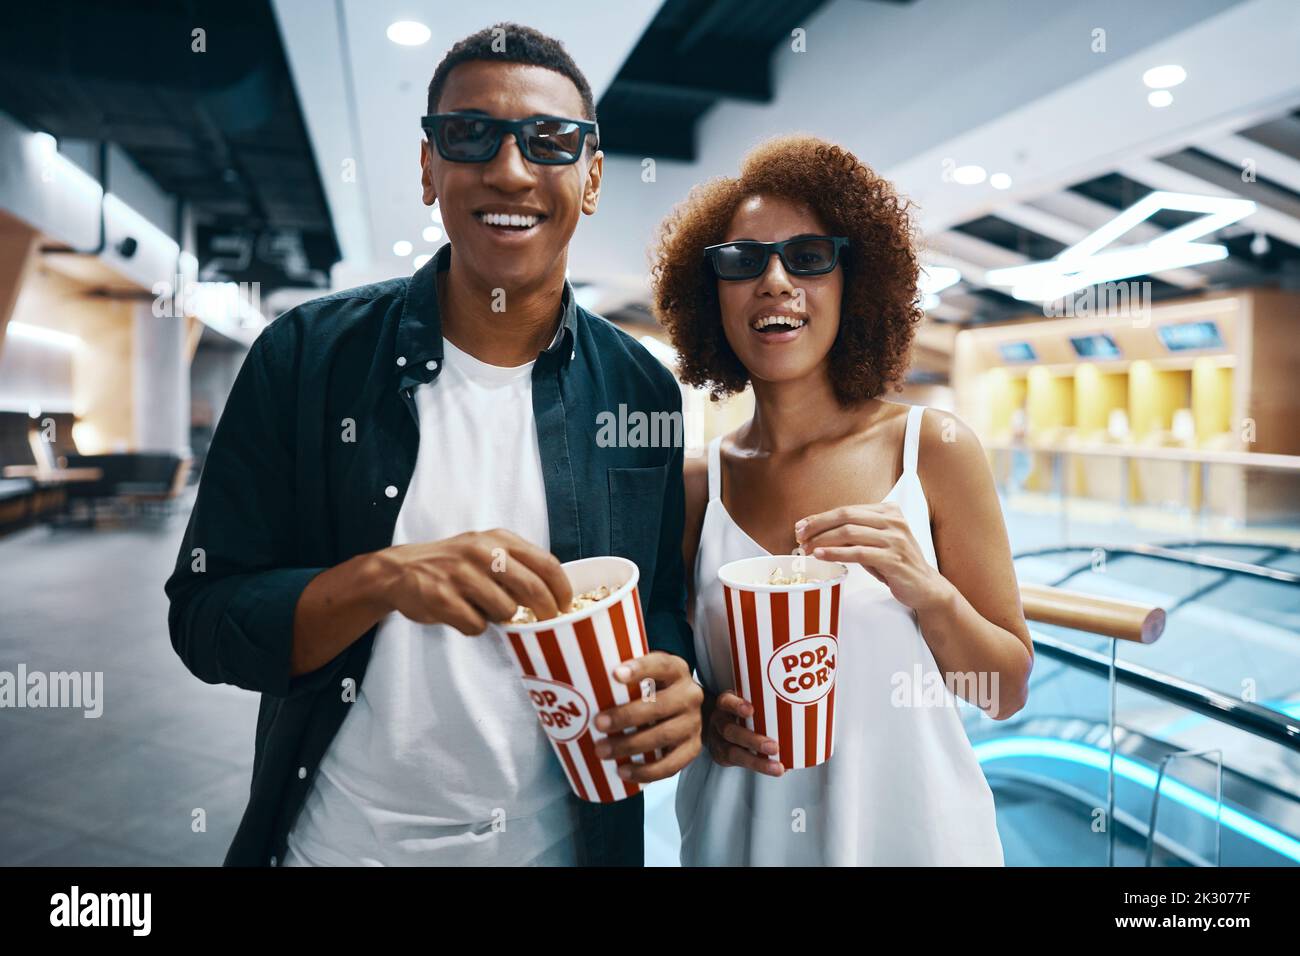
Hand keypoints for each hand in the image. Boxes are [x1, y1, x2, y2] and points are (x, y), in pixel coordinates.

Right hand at [375, 529, 571, 634]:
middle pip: (533, 589)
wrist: (400, 571)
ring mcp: (461, 574)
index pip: (546, 563)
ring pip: (505, 611)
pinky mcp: (442, 598)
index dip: (562, 589)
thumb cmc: (453, 565)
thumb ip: (517, 566)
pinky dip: (474, 626)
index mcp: (498, 538)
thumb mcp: (486, 550)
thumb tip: (552, 593)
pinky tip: (462, 614)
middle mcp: (482, 552)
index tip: (566, 605)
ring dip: (500, 618)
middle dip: (545, 611)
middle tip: (545, 621)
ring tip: (483, 608)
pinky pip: (477, 625)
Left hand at [591, 652, 702, 782]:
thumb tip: (574, 687)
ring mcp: (694, 723)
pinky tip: (623, 771)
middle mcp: (690, 695)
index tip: (615, 674)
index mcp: (676, 670)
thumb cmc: (654, 691)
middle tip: (598, 724)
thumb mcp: (647, 676)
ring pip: (664, 735)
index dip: (640, 669)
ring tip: (602, 751)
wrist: (686, 711)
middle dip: (626, 716)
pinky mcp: (693, 748)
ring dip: (630, 745)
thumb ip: (624, 679)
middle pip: (659, 705)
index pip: (660, 665)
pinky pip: (671, 764)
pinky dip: (646, 771)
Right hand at [704, 690, 782, 776]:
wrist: (720, 723)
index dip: (736, 706)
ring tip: (777, 768)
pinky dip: (759, 767)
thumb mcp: (747, 698)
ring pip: (733, 753)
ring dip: (757, 761)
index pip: (726, 702)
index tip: (751, 710)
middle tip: (774, 747)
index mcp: (725, 704)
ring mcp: (718, 741)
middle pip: (730, 731)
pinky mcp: (722, 757)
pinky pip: (738, 764)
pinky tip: (776, 769)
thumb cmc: (743, 709)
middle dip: (752, 740)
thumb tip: (803, 707)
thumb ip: (766, 700)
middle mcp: (719, 722)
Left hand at [795, 502, 952, 611]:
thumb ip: (854, 533)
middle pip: (846, 516)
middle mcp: (893, 521)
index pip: (847, 509)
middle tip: (799, 536)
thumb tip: (817, 533)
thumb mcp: (875, 542)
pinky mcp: (894, 559)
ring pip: (850, 533)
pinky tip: (822, 555)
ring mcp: (895, 539)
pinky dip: (836, 553)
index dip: (821, 517)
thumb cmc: (895, 563)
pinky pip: (858, 552)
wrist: (924, 586)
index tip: (802, 526)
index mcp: (888, 511)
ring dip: (823, 540)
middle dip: (818, 525)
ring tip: (807, 548)